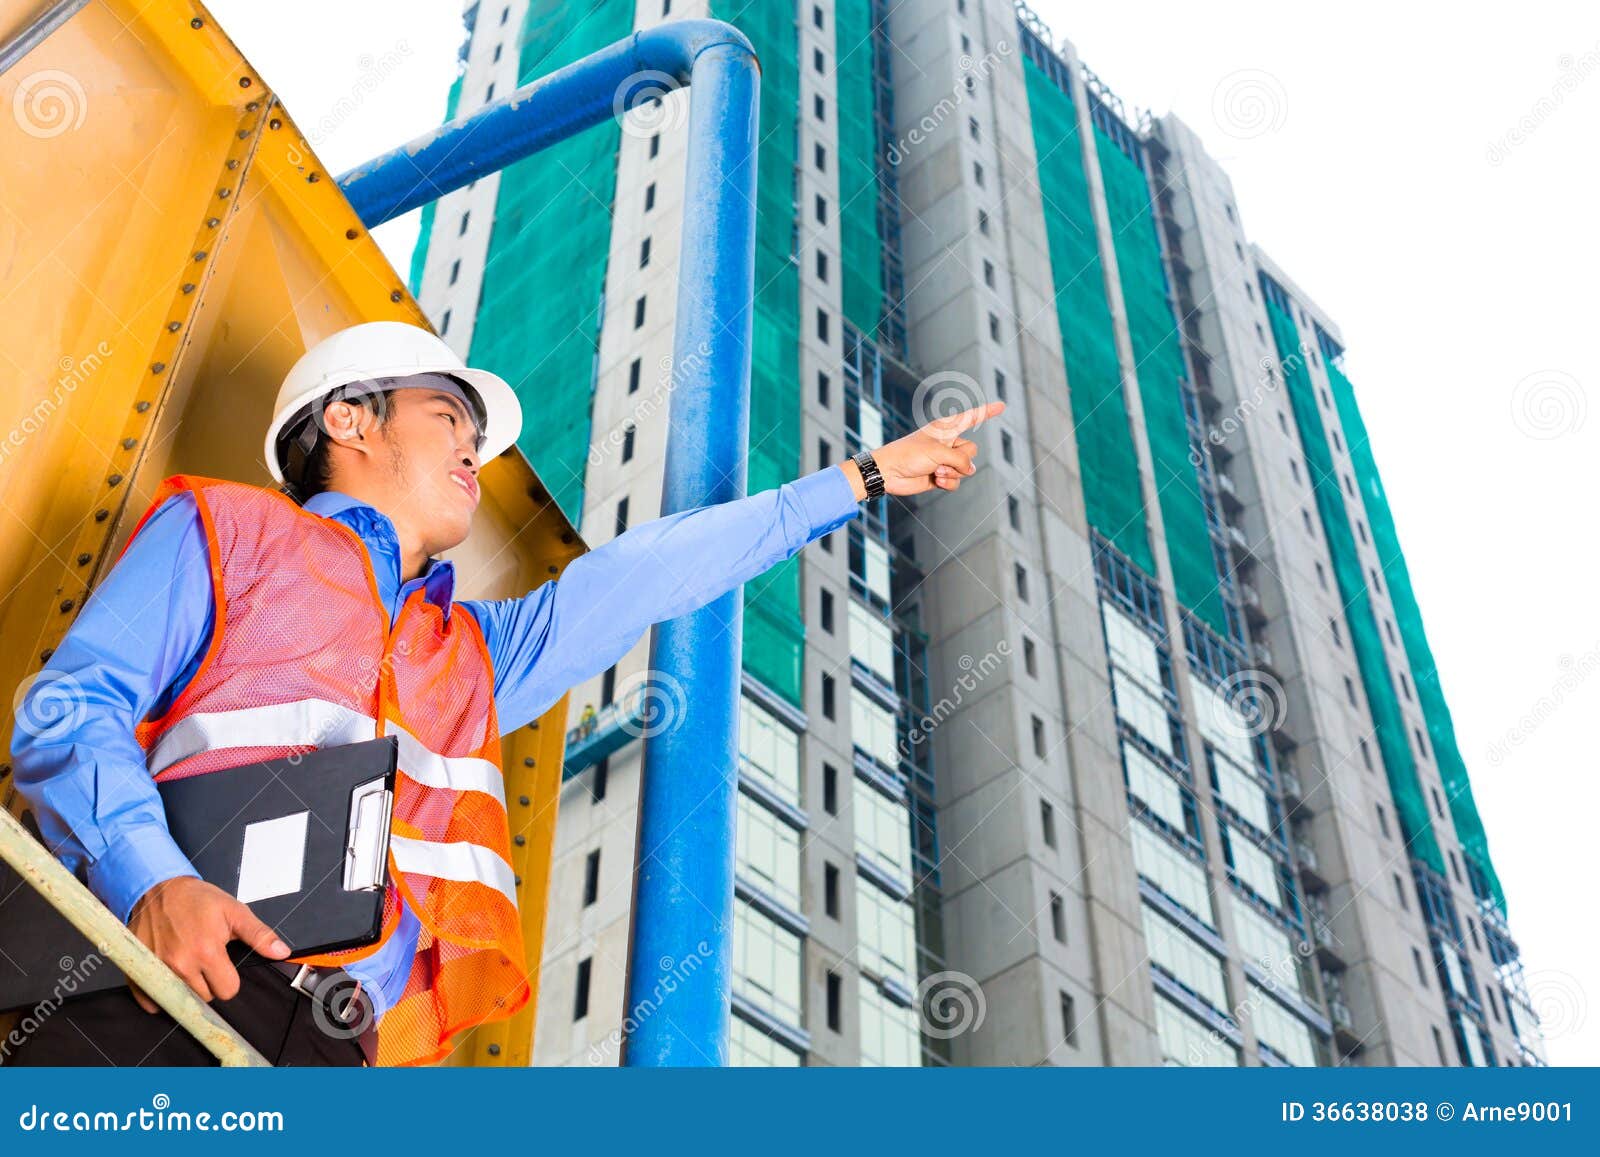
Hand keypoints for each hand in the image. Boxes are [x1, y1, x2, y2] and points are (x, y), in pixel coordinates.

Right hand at [125, 876, 289, 1012]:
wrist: (158, 889)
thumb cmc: (196, 899)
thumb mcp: (234, 911)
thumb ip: (259, 935)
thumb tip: (281, 952)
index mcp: (207, 951)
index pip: (227, 990)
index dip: (230, 979)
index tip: (225, 965)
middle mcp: (181, 964)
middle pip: (205, 997)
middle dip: (209, 982)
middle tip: (205, 959)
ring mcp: (157, 970)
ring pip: (181, 998)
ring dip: (187, 987)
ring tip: (188, 963)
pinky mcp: (138, 972)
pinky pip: (151, 1001)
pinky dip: (161, 995)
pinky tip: (168, 976)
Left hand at [842, 401, 1005, 497]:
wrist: (889, 473)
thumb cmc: (909, 454)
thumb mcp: (938, 452)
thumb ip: (960, 460)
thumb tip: (970, 470)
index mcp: (946, 427)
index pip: (972, 417)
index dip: (987, 412)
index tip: (1002, 406)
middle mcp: (948, 442)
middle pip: (972, 450)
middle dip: (960, 460)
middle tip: (941, 461)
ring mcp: (945, 460)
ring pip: (965, 469)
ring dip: (952, 473)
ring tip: (935, 472)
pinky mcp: (940, 476)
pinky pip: (957, 481)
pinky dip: (948, 483)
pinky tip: (935, 481)